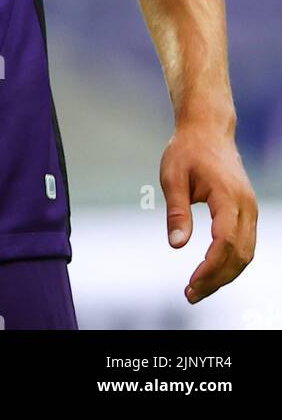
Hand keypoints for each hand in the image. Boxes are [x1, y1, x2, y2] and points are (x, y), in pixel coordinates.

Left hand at [160, 121, 257, 303]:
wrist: (208, 130)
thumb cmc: (187, 150)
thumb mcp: (172, 176)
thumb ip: (177, 211)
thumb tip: (176, 245)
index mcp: (227, 195)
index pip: (225, 241)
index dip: (210, 267)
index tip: (190, 283)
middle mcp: (246, 205)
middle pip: (239, 254)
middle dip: (217, 279)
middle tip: (190, 294)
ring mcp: (250, 209)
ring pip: (246, 254)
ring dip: (225, 276)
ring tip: (198, 289)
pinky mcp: (247, 211)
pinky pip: (245, 245)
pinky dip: (231, 263)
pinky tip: (210, 272)